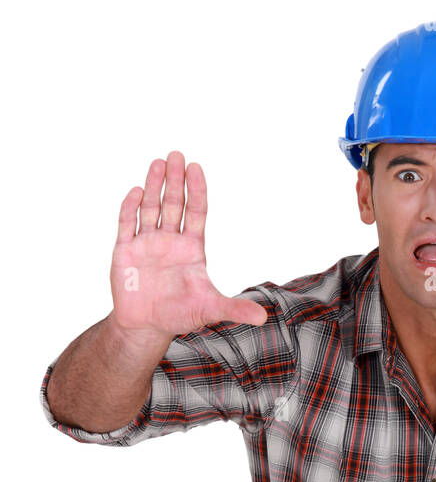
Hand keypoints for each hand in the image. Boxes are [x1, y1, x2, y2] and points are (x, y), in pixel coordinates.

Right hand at [109, 152, 267, 338]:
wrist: (146, 326)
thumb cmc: (179, 315)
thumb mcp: (209, 310)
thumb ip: (234, 309)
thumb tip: (263, 318)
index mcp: (191, 248)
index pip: (196, 212)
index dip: (197, 190)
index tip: (196, 168)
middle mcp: (170, 241)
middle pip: (174, 204)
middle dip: (175, 180)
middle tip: (177, 155)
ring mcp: (147, 243)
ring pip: (151, 208)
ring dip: (154, 186)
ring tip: (158, 162)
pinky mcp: (125, 251)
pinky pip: (128, 224)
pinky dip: (130, 208)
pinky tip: (137, 191)